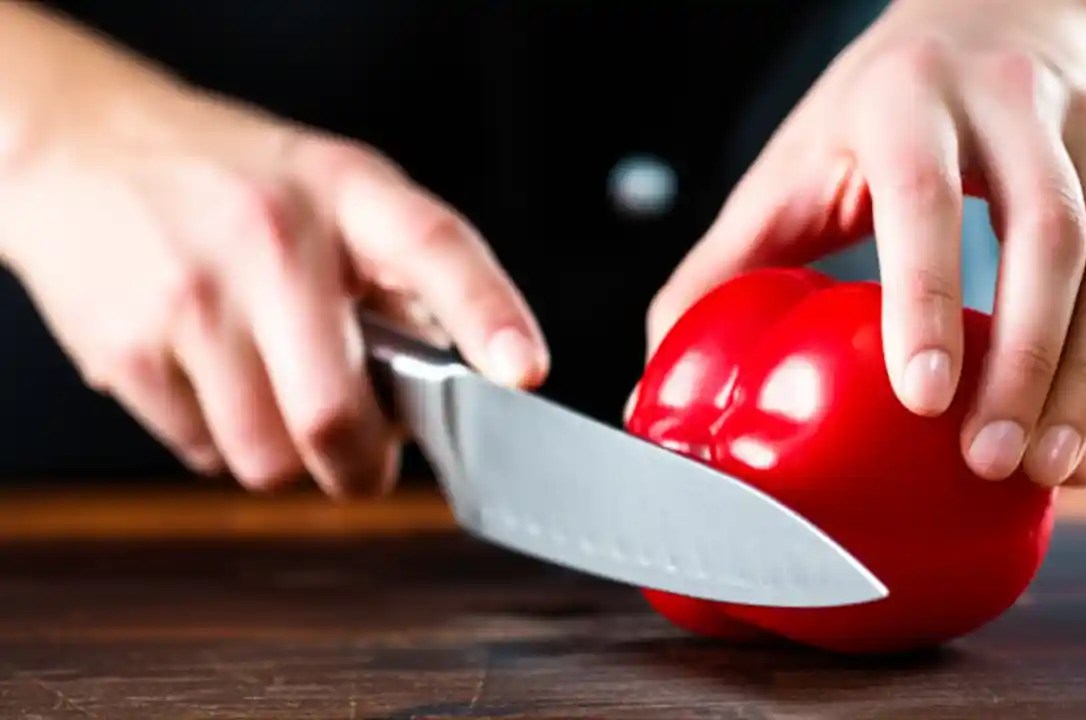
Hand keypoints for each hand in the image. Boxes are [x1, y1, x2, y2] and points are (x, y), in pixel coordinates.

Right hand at [0, 87, 547, 496]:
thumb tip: (463, 379)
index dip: (487, 314)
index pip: (432, 248)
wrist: (85, 149)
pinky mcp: (126, 353)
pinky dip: (222, 440)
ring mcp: (190, 298)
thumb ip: (407, 279)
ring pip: (266, 460)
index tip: (522, 371)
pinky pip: (203, 454)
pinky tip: (213, 378)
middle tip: (363, 456)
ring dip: (285, 454)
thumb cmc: (236, 183)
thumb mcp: (337, 192)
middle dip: (361, 465)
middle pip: (332, 414)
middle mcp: (270, 240)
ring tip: (272, 390)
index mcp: (346, 192)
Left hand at [646, 0, 1085, 487]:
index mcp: (906, 97)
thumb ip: (728, 260)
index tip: (924, 401)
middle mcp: (1012, 102)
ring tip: (1055, 471)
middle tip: (992, 462)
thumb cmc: (879, 108)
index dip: (927, 300)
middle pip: (1049, 234)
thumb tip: (658, 366)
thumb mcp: (793, 160)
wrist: (1003, 15)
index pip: (924, 199)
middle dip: (1030, 362)